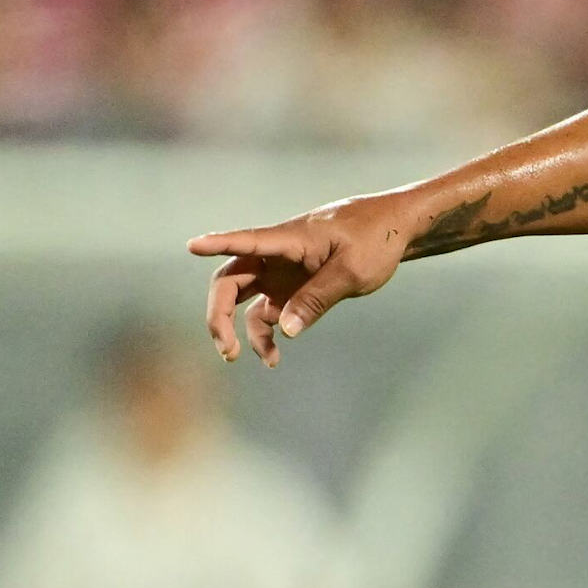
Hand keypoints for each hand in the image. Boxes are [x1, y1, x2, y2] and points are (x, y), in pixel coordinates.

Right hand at [186, 196, 417, 366]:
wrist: (394, 231)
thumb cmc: (374, 240)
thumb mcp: (352, 272)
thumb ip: (318, 299)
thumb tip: (285, 330)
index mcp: (287, 240)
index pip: (245, 241)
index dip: (218, 243)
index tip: (192, 246)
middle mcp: (274, 255)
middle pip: (229, 280)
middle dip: (218, 313)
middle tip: (225, 347)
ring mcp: (279, 272)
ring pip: (241, 299)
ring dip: (235, 327)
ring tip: (238, 356)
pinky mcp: (290, 288)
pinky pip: (265, 312)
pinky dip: (264, 333)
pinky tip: (272, 355)